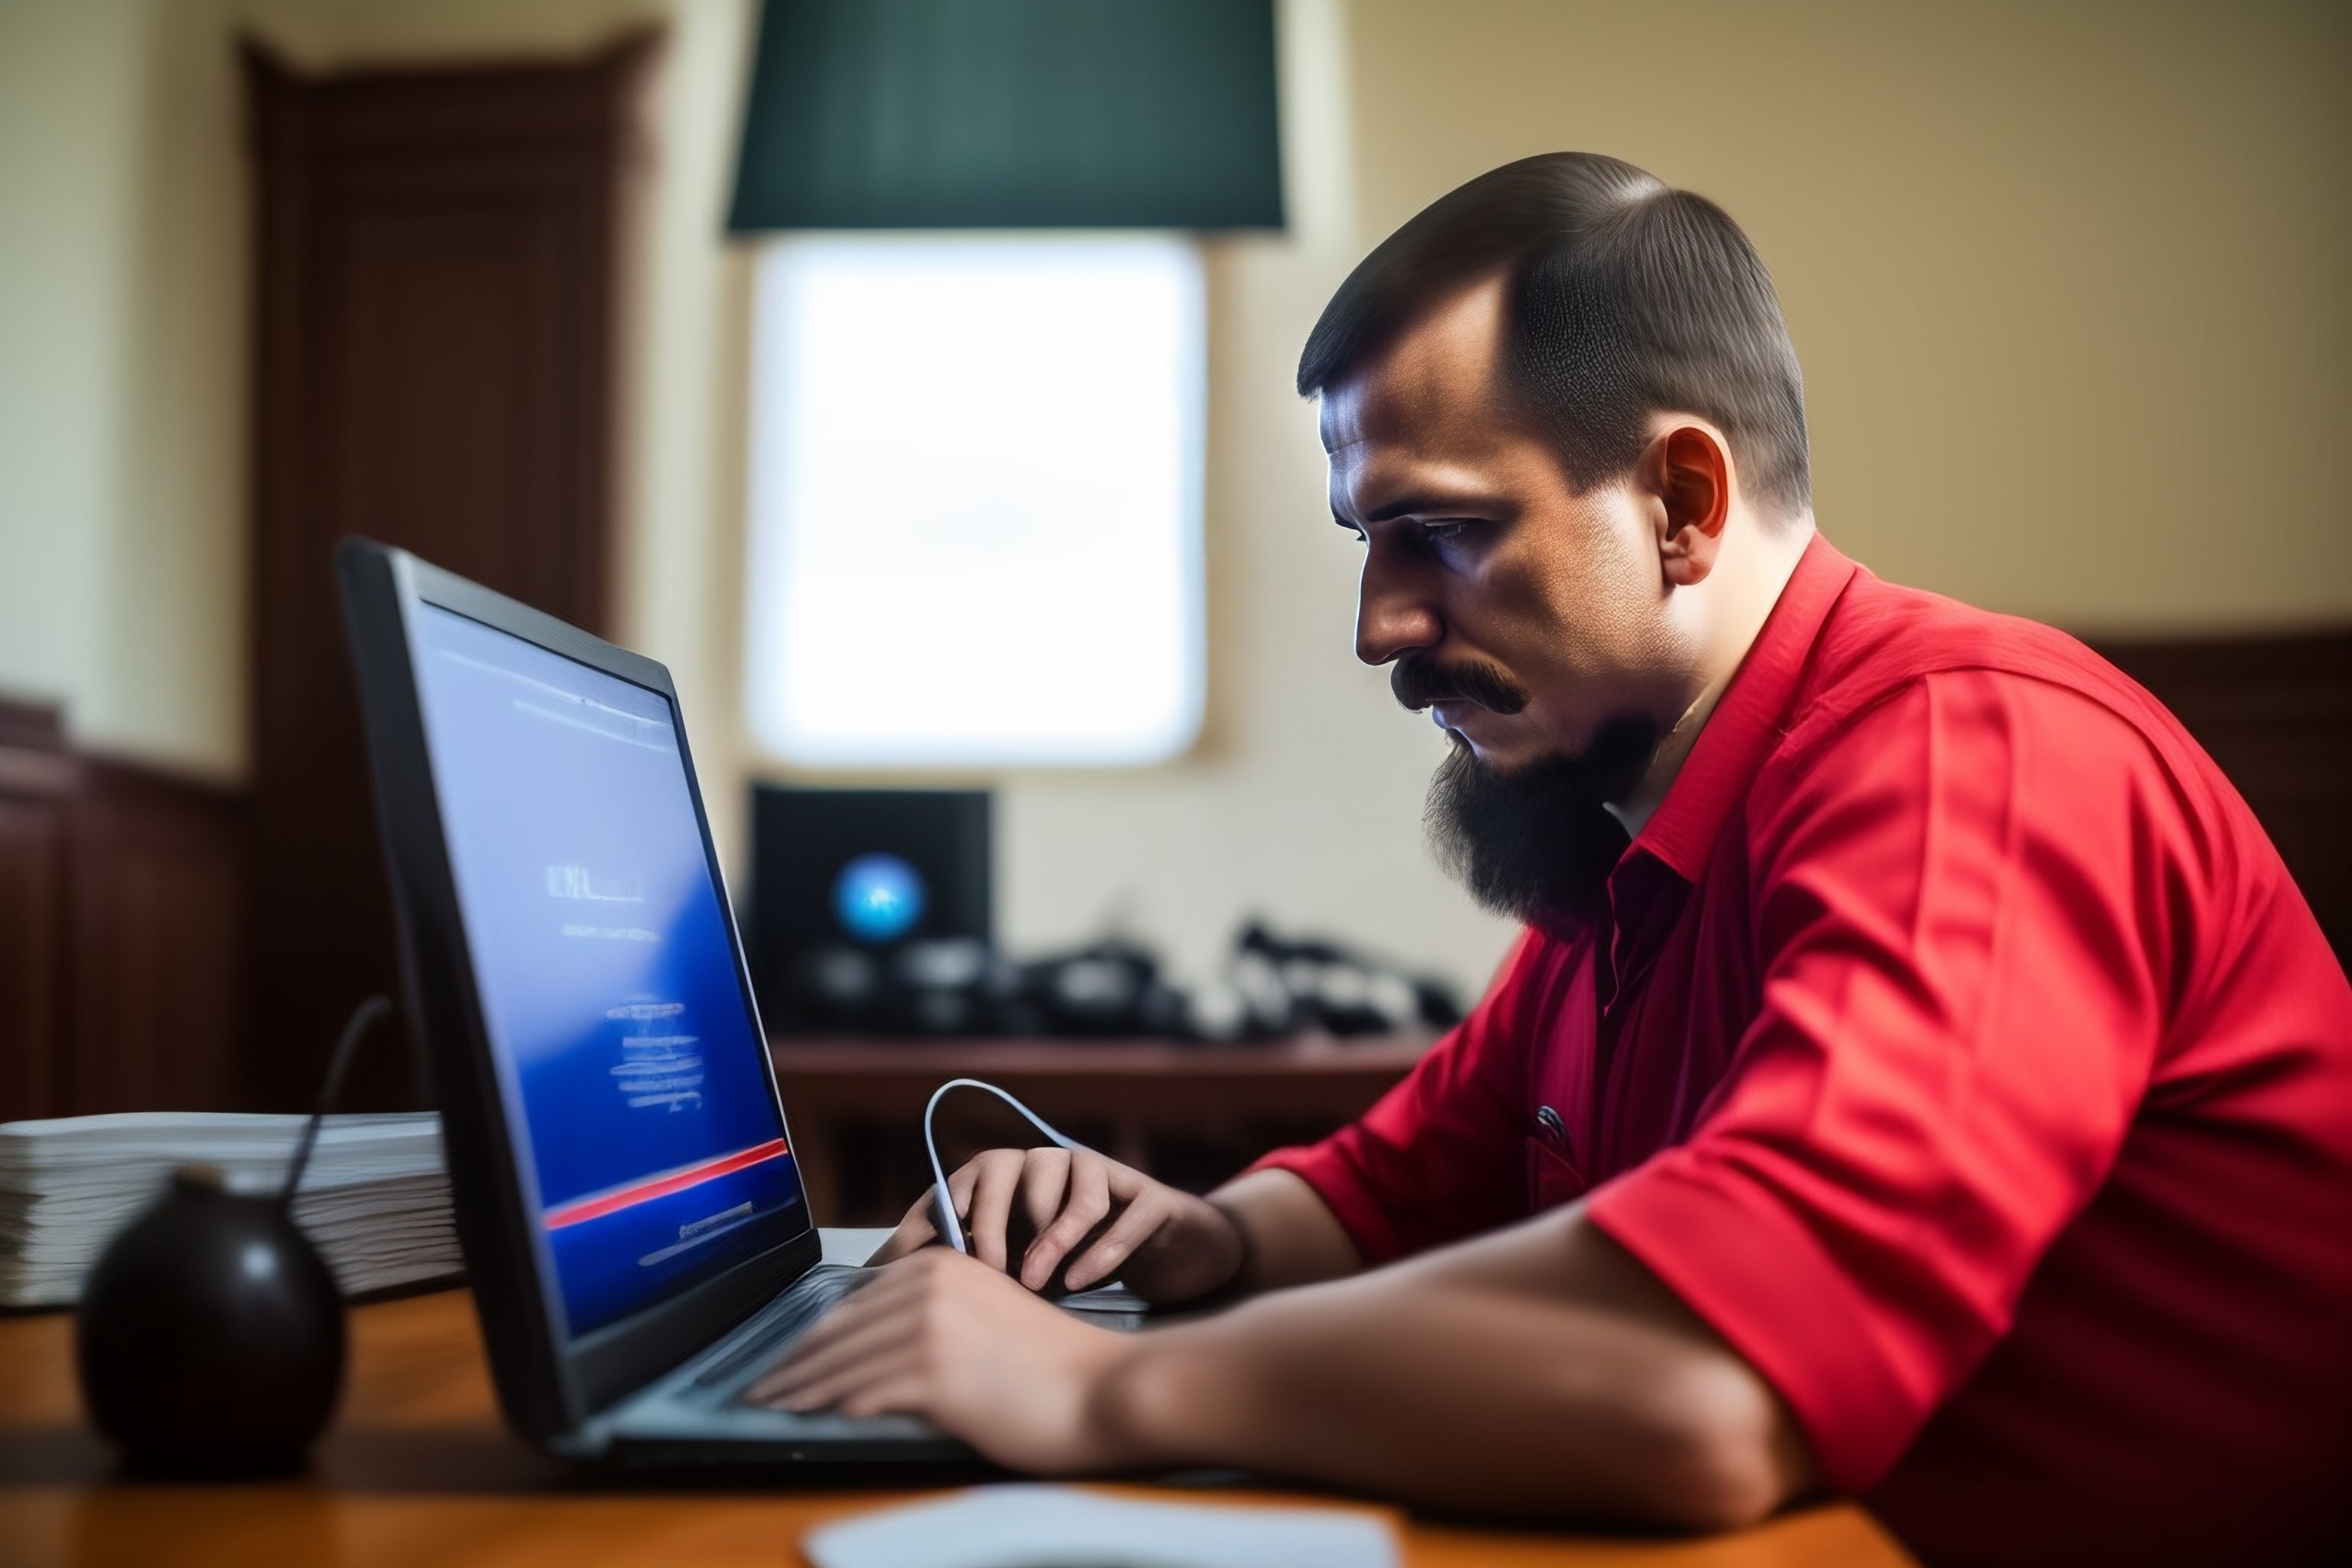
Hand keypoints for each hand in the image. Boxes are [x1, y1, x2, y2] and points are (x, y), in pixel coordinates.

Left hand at [745, 1250, 1146, 1472]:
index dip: (814, 1335)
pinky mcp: (935, 1373)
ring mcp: (931, 1328)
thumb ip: (934, 1317)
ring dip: (801, 1390)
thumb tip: (873, 1347)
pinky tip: (818, 1421)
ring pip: (842, 1364)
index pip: (855, 1303)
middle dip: (794, 1365)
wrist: (1103, 1389)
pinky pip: (865, 1395)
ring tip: (775, 1408)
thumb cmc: (1053, 1364)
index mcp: (943, 1264)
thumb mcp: (987, 1315)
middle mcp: (931, 1286)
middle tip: (762, 1388)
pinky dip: (836, 1410)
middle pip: (839, 1332)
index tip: (788, 1357)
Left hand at [869, 1146, 1245, 1304]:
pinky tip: (1082, 1282)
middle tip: (988, 1275)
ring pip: (1071, 1187)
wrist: (1170, 1254)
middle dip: (994, 1222)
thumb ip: (962, 1269)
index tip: (929, 1261)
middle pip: (1012, 1170)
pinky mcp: (1148, 1196)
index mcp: (1013, 1176)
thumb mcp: (1017, 1265)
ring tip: (1039, 1284)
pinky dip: (1100, 1248)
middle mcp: (1052, 1163)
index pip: (968, 1176)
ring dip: (1052, 1237)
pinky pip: (1120, 1212)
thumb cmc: (1076, 1260)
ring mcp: (1103, 1174)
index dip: (945, 1210)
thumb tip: (883, 1289)